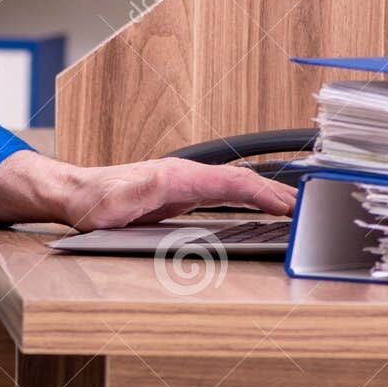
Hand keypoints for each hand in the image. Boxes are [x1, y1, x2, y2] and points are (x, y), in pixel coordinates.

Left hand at [0, 148, 295, 230]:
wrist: (75, 195)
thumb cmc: (94, 201)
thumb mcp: (118, 200)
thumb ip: (144, 190)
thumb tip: (171, 182)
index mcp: (178, 176)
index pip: (235, 182)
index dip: (267, 194)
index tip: (293, 206)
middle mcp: (186, 176)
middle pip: (244, 182)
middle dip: (279, 194)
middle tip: (312, 209)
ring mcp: (186, 184)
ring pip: (238, 187)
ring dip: (268, 196)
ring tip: (297, 209)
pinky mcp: (182, 195)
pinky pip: (225, 195)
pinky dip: (250, 201)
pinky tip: (261, 211)